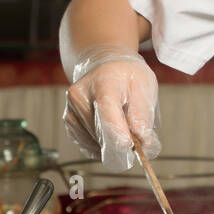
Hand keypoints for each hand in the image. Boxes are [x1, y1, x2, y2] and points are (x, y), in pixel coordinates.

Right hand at [63, 47, 162, 171]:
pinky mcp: (69, 121)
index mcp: (103, 82)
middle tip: (138, 142)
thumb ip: (143, 113)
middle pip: (100, 130)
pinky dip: (101, 146)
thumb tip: (142, 140)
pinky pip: (86, 144)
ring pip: (94, 141)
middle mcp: (80, 95)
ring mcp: (71, 109)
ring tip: (124, 130)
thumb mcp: (144, 85)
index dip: (118, 131)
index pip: (106, 110)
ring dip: (112, 145)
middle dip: (121, 141)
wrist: (106, 67)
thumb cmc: (127, 76)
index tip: (130, 145)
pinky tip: (111, 136)